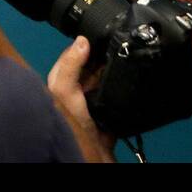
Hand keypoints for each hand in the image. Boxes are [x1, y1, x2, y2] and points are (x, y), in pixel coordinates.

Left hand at [47, 36, 115, 162]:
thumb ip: (69, 66)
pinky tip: (129, 83)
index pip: (73, 57)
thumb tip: (81, 40)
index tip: (101, 35)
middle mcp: (76, 92)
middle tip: (118, 45)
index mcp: (61, 84)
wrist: (90, 156)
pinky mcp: (108, 115)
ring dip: (114, 73)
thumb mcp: (65, 91)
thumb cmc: (70, 124)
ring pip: (105, 80)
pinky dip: (123, 90)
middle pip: (92, 67)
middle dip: (102, 58)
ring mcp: (93, 104)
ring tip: (126, 60)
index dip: (85, 46)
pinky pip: (117, 97)